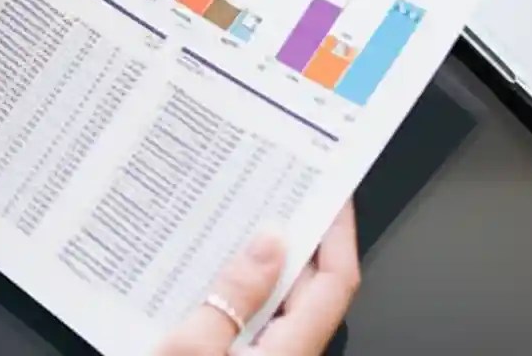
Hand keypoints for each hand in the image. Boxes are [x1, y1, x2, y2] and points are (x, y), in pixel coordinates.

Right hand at [158, 203, 359, 355]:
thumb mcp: (192, 349)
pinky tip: (205, 276)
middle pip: (305, 290)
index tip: (332, 192)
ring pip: (273, 305)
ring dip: (257, 266)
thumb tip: (268, 242)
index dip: (338, 233)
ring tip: (233, 224)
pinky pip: (248, 323)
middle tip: (271, 193)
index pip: (335, 281)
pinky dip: (235, 294)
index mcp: (290, 352)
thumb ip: (234, 296)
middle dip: (291, 239)